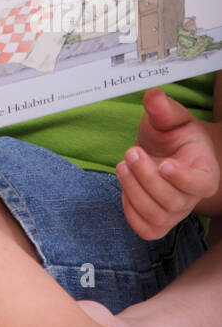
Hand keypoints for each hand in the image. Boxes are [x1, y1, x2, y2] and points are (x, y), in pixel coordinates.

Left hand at [116, 88, 220, 239]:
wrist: (169, 152)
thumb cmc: (173, 134)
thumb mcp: (170, 118)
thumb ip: (163, 110)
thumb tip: (153, 97)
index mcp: (204, 169)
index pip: (201, 184)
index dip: (183, 179)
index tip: (165, 163)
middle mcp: (192, 195)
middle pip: (173, 201)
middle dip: (147, 178)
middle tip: (131, 152)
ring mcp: (175, 211)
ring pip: (158, 217)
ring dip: (134, 193)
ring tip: (122, 166)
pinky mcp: (158, 220)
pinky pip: (147, 230)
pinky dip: (131, 213)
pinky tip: (124, 188)